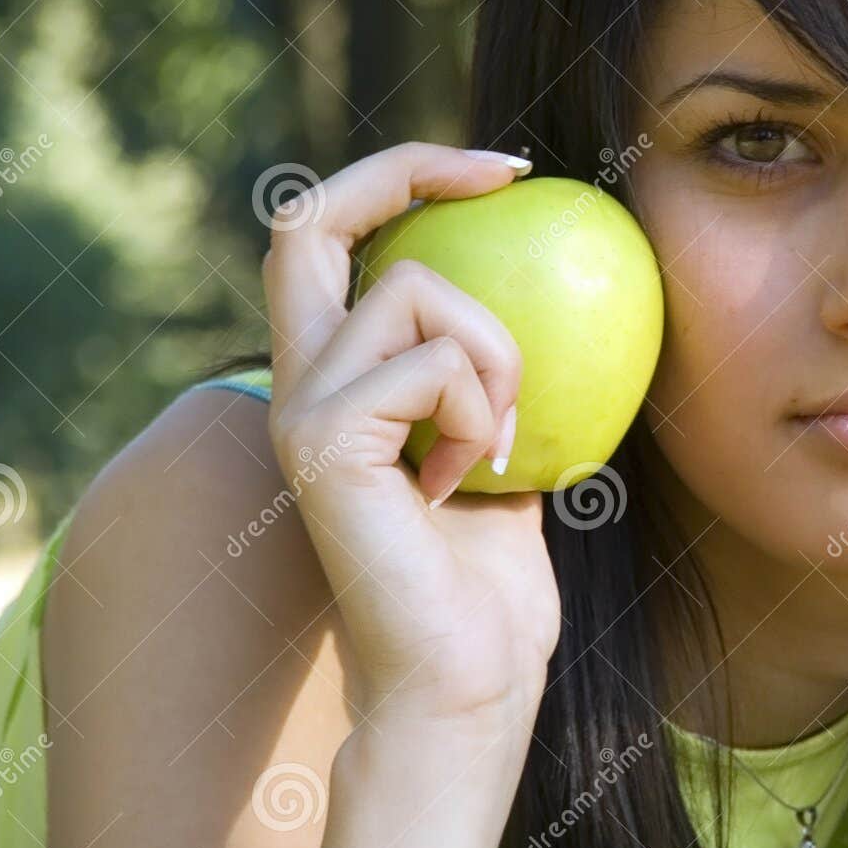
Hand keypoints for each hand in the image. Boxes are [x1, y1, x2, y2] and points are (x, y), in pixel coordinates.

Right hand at [261, 141, 560, 724]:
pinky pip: (433, 364)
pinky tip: (466, 482)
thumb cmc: (489, 583)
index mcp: (338, 379)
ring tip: (495, 442)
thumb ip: (487, 385)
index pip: (333, 239)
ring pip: (417, 292)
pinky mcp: (321, 441)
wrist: (467, 678)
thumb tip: (547, 307)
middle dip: (409, 170)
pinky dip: (480, 410)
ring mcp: (300, 410)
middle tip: (511, 172)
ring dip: (497, 355)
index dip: (403, 181)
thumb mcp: (499, 452)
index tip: (502, 174)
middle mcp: (300, 382)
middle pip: (308, 219)